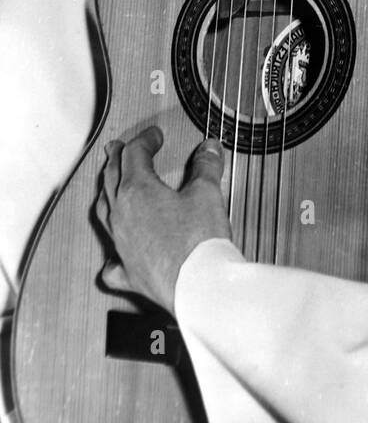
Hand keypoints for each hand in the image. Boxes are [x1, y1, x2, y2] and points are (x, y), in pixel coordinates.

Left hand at [96, 126, 231, 315]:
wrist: (198, 286)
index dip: (145, 140)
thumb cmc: (199, 242)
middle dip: (117, 160)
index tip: (154, 136)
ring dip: (107, 194)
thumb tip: (208, 149)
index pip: (134, 155)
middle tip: (117, 149)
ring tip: (109, 187)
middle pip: (112, 179)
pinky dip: (112, 252)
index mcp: (138, 191)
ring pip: (104, 213)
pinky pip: (112, 261)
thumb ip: (206, 167)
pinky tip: (114, 253)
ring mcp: (121, 246)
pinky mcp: (129, 272)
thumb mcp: (207, 193)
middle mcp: (122, 217)